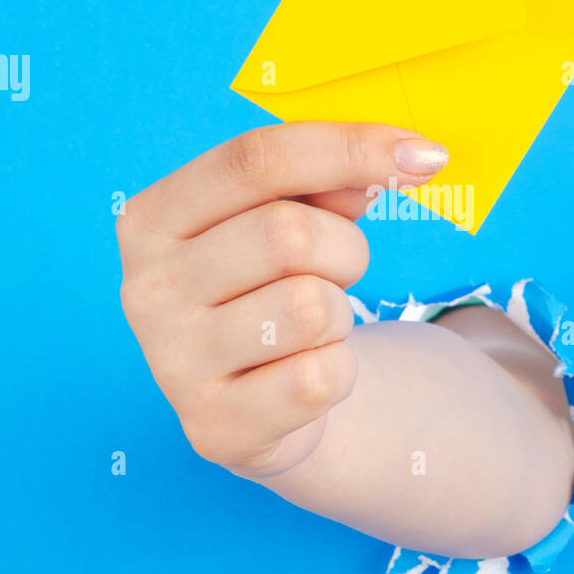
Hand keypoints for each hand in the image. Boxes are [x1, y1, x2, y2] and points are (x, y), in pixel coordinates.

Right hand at [117, 122, 448, 477]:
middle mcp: (146, 288)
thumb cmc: (271, 289)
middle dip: (345, 249)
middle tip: (340, 271)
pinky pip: (320, 379)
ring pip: (311, 308)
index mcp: (153, 218)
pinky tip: (307, 375)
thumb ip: (332, 180)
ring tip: (314, 328)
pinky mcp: (216, 427)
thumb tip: (403, 156)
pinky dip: (339, 373)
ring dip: (340, 315)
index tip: (426, 155)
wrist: (257, 405)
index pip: (255, 159)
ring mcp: (174, 363)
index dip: (349, 147)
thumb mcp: (292, 219)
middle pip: (289, 233)